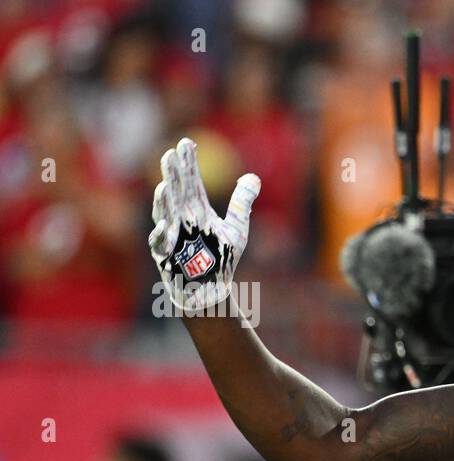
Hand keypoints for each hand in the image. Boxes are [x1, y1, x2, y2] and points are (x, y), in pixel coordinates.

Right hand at [148, 137, 259, 313]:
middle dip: (173, 175)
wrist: (210, 288)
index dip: (188, 163)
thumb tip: (254, 177)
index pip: (191, 181)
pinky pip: (162, 245)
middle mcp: (182, 219)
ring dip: (164, 202)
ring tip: (165, 187)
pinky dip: (162, 235)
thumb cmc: (221, 257)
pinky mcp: (166, 256)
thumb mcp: (236, 228)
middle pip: (176, 193)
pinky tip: (163, 225)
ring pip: (165, 215)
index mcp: (196, 210)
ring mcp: (172, 236)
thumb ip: (241, 202)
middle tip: (171, 153)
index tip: (186, 143)